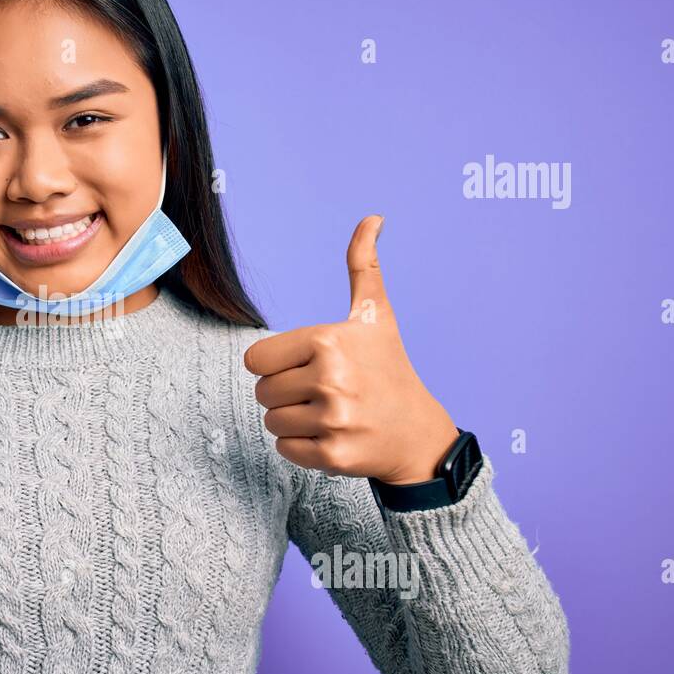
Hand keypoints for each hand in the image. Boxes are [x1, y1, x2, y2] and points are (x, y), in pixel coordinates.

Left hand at [244, 214, 458, 484]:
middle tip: (323, 393)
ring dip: (293, 421)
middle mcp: (331, 379)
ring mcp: (334, 420)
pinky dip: (301, 448)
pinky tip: (332, 436)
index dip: (276, 364)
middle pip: (261, 392)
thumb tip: (372, 217)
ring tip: (329, 414)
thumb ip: (363, 266)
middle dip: (285, 394)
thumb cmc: (389, 368)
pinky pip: (285, 450)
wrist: (419, 433)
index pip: (255, 359)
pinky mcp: (334, 456)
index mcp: (328, 341)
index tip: (308, 366)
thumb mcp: (376, 315)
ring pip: (271, 422)